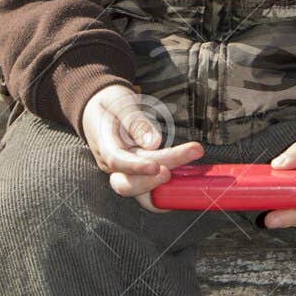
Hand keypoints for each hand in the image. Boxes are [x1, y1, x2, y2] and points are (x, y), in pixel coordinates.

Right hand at [81, 84, 203, 211]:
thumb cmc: (110, 104)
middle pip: (131, 183)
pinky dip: (171, 188)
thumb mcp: (121, 103)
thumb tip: (154, 144)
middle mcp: (113, 166)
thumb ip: (136, 122)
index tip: (157, 166)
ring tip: (194, 161)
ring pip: (143, 192)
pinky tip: (189, 176)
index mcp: (104, 145)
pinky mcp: (138, 176)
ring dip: (170, 183)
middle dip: (159, 177)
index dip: (137, 167)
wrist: (100, 110)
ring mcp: (125, 174)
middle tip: (193, 151)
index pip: (117, 162)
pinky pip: (153, 190)